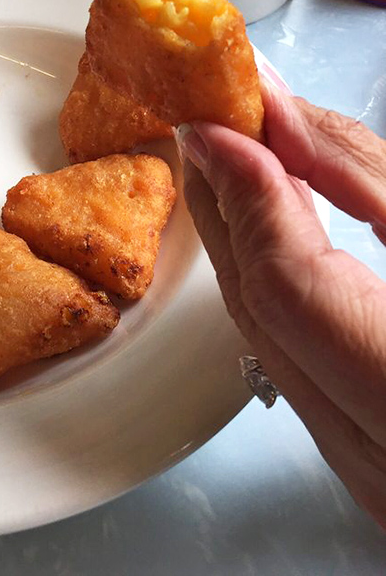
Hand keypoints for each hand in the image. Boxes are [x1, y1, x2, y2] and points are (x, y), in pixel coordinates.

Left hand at [176, 80, 385, 526]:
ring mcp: (366, 466)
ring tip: (240, 159)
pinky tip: (281, 224)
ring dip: (248, 236)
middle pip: (260, 307)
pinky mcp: (362, 453)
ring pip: (264, 333)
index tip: (216, 127)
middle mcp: (381, 457)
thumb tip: (281, 119)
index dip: (245, 193)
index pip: (286, 285)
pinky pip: (291, 351)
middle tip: (215, 127)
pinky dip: (277, 277)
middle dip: (230, 203)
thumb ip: (369, 176)